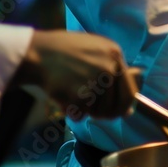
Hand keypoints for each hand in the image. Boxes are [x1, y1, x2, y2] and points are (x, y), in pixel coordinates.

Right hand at [19, 30, 138, 120]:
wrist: (36, 52)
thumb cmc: (64, 52)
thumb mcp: (95, 53)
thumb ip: (113, 77)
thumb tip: (129, 111)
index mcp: (115, 54)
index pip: (130, 91)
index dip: (122, 106)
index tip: (115, 112)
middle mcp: (110, 67)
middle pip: (116, 106)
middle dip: (104, 113)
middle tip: (90, 110)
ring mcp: (96, 80)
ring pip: (98, 112)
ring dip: (85, 110)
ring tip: (71, 95)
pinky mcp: (80, 93)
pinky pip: (80, 114)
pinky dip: (70, 111)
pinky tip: (61, 96)